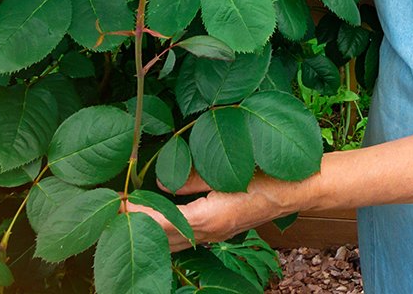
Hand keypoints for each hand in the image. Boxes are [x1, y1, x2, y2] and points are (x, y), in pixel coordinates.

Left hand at [125, 171, 295, 251]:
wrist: (299, 188)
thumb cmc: (269, 173)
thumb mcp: (230, 168)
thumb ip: (192, 176)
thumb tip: (159, 182)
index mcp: (210, 217)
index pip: (162, 221)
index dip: (137, 215)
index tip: (118, 204)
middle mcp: (209, 233)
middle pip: (163, 238)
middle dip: (137, 228)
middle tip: (113, 213)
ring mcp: (215, 236)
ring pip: (173, 244)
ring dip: (150, 234)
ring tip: (129, 220)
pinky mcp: (220, 232)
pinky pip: (185, 240)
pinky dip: (166, 235)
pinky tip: (158, 225)